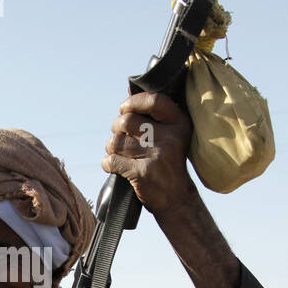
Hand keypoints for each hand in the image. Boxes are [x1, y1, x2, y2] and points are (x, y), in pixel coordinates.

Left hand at [101, 90, 193, 215]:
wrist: (177, 199)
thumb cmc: (168, 162)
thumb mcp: (171, 135)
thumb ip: (153, 115)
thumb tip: (130, 88)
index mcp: (179, 123)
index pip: (154, 100)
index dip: (133, 102)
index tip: (124, 109)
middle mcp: (170, 137)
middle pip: (126, 121)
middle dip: (116, 128)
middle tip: (119, 137)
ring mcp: (157, 155)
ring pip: (116, 142)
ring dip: (111, 148)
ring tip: (118, 154)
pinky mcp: (143, 173)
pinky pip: (111, 161)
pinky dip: (108, 164)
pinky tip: (114, 167)